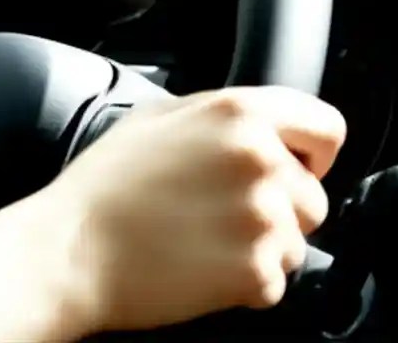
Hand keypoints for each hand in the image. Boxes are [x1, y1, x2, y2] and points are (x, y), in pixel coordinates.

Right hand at [30, 87, 345, 335]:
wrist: (70, 251)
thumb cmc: (102, 186)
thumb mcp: (156, 117)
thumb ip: (219, 114)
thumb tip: (261, 125)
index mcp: (239, 114)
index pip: (327, 127)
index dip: (311, 152)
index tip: (294, 168)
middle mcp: (261, 161)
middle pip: (313, 195)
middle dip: (279, 209)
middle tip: (222, 215)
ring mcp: (262, 219)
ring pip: (297, 242)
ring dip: (261, 248)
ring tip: (203, 241)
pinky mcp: (255, 272)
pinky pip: (274, 283)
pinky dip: (243, 284)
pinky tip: (199, 266)